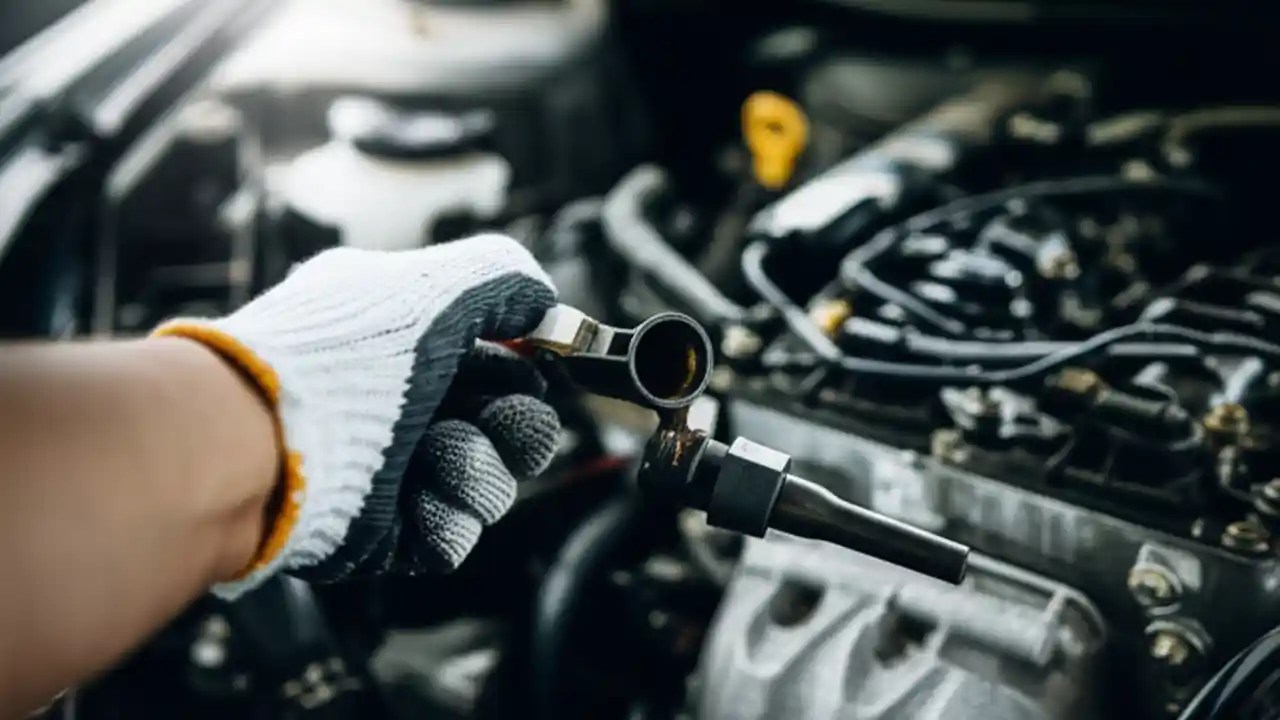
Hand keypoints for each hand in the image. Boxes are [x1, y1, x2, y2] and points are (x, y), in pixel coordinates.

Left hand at [154, 234, 558, 596]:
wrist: (257, 445)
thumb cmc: (339, 357)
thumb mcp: (433, 285)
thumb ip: (503, 278)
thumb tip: (542, 300)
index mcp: (403, 342)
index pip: (493, 359)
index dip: (527, 367)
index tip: (544, 365)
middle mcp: (398, 405)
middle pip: (504, 428)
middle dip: (516, 427)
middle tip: (501, 422)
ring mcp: (389, 471)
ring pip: (485, 485)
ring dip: (477, 469)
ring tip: (439, 457)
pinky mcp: (382, 532)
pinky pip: (451, 537)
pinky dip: (444, 518)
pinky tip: (417, 498)